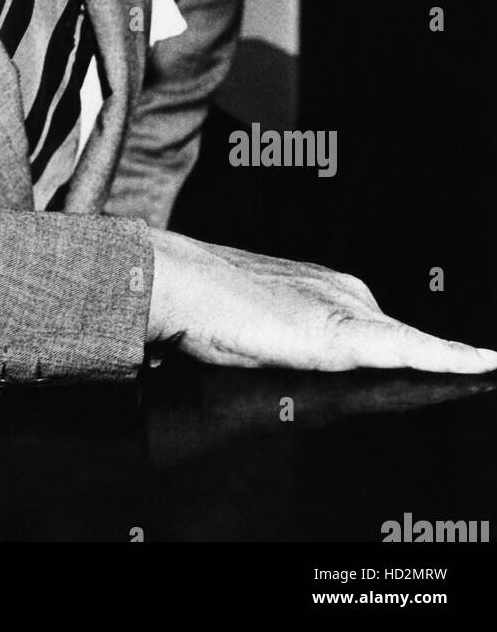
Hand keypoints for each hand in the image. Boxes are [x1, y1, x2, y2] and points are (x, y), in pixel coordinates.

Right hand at [147, 231, 496, 371]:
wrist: (185, 283)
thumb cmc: (205, 306)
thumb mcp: (252, 325)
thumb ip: (279, 335)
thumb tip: (280, 352)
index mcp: (321, 287)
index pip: (377, 325)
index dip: (411, 346)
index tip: (453, 358)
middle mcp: (342, 290)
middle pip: (397, 336)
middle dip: (433, 357)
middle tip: (477, 367)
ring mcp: (347, 311)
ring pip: (411, 344)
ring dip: (451, 358)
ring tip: (490, 363)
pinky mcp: (348, 336)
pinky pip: (412, 350)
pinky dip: (450, 358)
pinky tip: (484, 362)